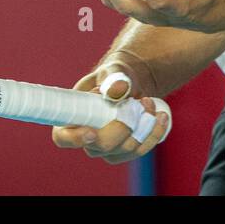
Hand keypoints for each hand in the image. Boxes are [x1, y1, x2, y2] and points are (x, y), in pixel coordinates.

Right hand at [49, 67, 169, 164]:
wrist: (130, 85)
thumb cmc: (114, 76)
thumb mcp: (113, 71)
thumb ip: (114, 78)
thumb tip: (118, 90)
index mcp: (71, 118)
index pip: (62, 137)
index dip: (74, 138)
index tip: (91, 132)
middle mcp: (85, 138)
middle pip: (102, 146)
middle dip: (124, 126)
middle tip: (140, 102)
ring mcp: (105, 149)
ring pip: (125, 149)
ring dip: (144, 126)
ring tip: (149, 102)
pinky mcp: (124, 152)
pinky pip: (141, 150)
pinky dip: (154, 133)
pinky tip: (162, 117)